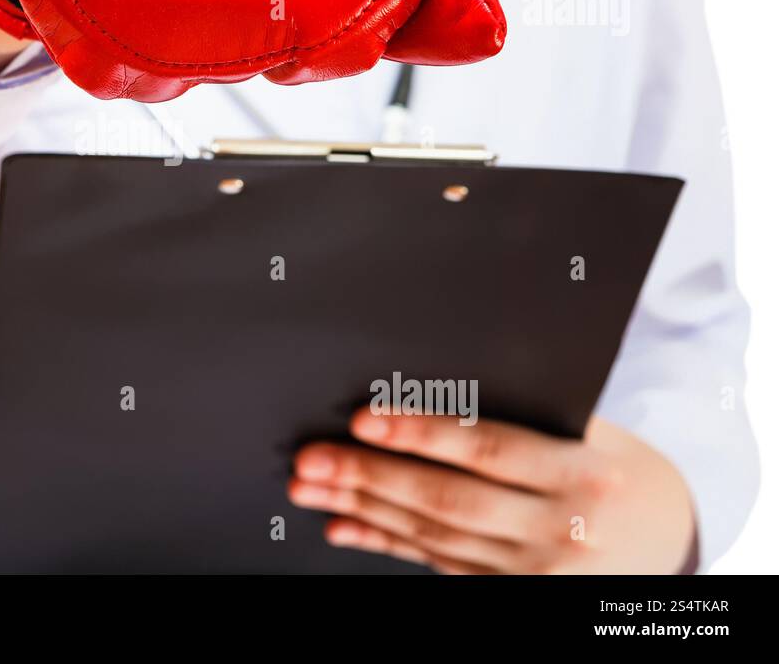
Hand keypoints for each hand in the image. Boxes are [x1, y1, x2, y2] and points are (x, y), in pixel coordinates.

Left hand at [288, 410, 694, 573]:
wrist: (671, 537)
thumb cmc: (618, 469)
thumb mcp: (592, 435)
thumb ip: (525, 415)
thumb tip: (427, 387)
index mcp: (583, 474)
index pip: (488, 450)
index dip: (420, 433)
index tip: (364, 418)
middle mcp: (562, 530)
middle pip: (446, 499)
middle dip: (369, 476)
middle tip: (312, 457)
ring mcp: (536, 573)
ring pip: (432, 536)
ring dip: (362, 508)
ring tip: (311, 484)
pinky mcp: (515, 595)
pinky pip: (436, 565)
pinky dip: (385, 543)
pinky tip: (343, 524)